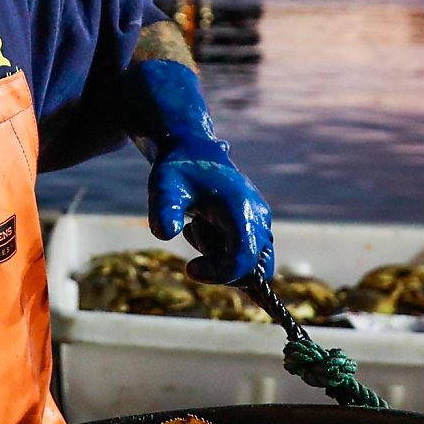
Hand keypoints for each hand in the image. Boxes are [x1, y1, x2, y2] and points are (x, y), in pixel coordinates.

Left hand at [124, 57, 274, 285]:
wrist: (192, 150)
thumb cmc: (178, 169)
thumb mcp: (163, 187)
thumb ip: (163, 209)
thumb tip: (165, 235)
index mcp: (241, 210)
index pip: (243, 261)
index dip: (218, 274)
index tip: (190, 268)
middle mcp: (259, 217)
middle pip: (256, 271)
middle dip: (225, 270)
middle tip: (197, 244)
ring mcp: (260, 221)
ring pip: (252, 264)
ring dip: (223, 258)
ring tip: (198, 225)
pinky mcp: (255, 224)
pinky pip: (247, 254)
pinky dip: (224, 252)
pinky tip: (204, 225)